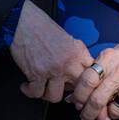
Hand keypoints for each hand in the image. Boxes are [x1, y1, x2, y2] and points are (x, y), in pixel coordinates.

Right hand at [11, 0, 97, 114]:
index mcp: (79, 53)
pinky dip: (30, 91)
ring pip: (55, 97)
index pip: (92, 76)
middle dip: (72, 97)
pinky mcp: (36, 74)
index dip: (88, 87)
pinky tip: (28, 86)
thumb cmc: (44, 28)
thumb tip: (80, 72)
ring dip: (47, 94)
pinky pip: (36, 93)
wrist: (25, 22)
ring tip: (43, 88)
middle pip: (78, 91)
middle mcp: (68, 63)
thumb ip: (77, 56)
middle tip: (66, 96)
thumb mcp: (69, 40)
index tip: (84, 92)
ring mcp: (53, 70)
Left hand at [69, 35, 118, 119]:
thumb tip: (73, 98)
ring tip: (110, 107)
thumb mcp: (109, 56)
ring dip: (109, 114)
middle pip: (98, 100)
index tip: (76, 102)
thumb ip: (93, 75)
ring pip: (115, 111)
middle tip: (85, 118)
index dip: (79, 96)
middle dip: (88, 113)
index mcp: (109, 59)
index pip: (87, 81)